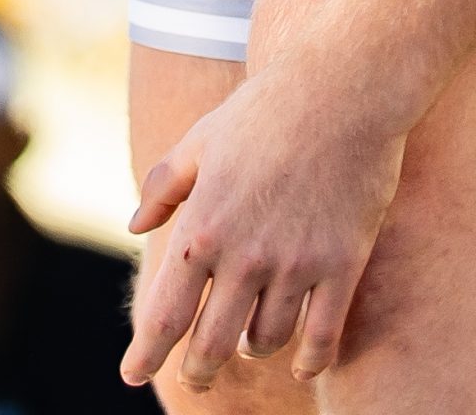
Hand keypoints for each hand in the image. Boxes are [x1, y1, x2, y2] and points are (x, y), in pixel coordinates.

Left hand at [122, 66, 406, 390]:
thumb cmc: (259, 113)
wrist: (338, 93)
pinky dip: (310, 358)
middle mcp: (244, 255)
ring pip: (268, 339)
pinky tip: (302, 365)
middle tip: (194, 381)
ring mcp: (296, 263)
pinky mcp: (343, 265)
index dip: (147, 352)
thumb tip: (134, 227)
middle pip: (214, 341)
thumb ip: (162, 189)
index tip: (132, 375)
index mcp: (201, 226)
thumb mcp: (196, 142)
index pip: (166, 311)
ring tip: (246, 345)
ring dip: (253, 348)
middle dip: (199, 370)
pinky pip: (323, 335)